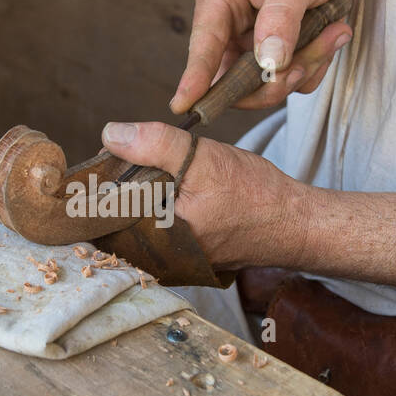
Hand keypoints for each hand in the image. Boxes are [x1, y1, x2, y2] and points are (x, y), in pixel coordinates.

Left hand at [102, 121, 303, 269]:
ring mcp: (171, 260)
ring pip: (135, 223)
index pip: (104, 212)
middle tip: (125, 159)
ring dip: (135, 196)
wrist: (294, 223)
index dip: (100, 180)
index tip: (106, 156)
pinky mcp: (184, 254)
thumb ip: (154, 145)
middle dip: (117, 187)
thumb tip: (111, 135)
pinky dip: (154, 206)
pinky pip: (155, 229)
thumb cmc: (255, 195)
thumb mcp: (202, 159)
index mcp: (156, 241)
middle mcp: (159, 259)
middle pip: (116, 219)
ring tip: (146, 171)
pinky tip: (165, 188)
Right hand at [171, 0, 358, 115]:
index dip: (194, 77)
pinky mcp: (276, 55)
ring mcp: (252, 44)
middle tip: (302, 66)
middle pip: (233, 79)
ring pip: (266, 84)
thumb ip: (282, 18)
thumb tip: (267, 63)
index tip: (182, 105)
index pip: (203, 44)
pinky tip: (331, 34)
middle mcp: (230, 25)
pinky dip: (316, 64)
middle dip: (272, 80)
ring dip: (304, 66)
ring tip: (333, 33)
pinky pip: (292, 80)